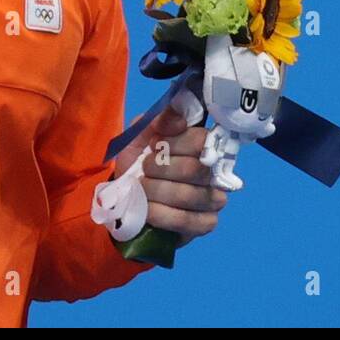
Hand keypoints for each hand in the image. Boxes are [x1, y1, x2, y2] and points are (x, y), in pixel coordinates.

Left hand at [113, 107, 227, 247]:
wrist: (126, 201)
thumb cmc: (137, 165)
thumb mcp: (138, 137)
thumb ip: (156, 120)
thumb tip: (178, 116)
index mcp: (201, 145)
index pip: (200, 140)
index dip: (172, 144)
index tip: (152, 147)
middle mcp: (214, 170)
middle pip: (193, 169)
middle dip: (159, 170)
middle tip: (143, 171)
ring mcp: (214, 199)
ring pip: (189, 195)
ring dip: (156, 193)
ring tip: (141, 191)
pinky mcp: (206, 223)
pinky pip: (188, 221)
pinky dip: (162, 216)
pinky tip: (149, 212)